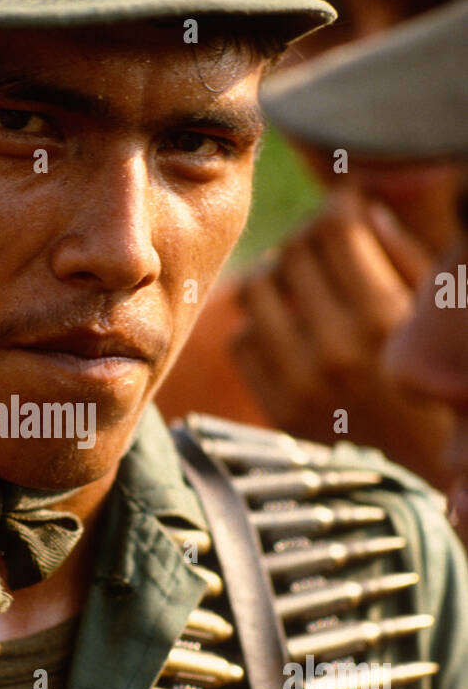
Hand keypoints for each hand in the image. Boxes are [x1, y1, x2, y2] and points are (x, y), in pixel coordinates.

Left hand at [233, 188, 453, 487]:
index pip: (333, 226)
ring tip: (304, 286)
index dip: (341, 205)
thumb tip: (364, 209)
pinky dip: (261, 327)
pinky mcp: (278, 408)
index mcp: (383, 318)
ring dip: (278, 278)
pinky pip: (242, 341)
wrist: (428, 483)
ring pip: (254, 290)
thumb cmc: (445, 393)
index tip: (351, 208)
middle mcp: (334, 348)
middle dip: (311, 237)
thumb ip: (406, 260)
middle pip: (292, 250)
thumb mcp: (438, 322)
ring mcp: (298, 381)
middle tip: (328, 246)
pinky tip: (291, 332)